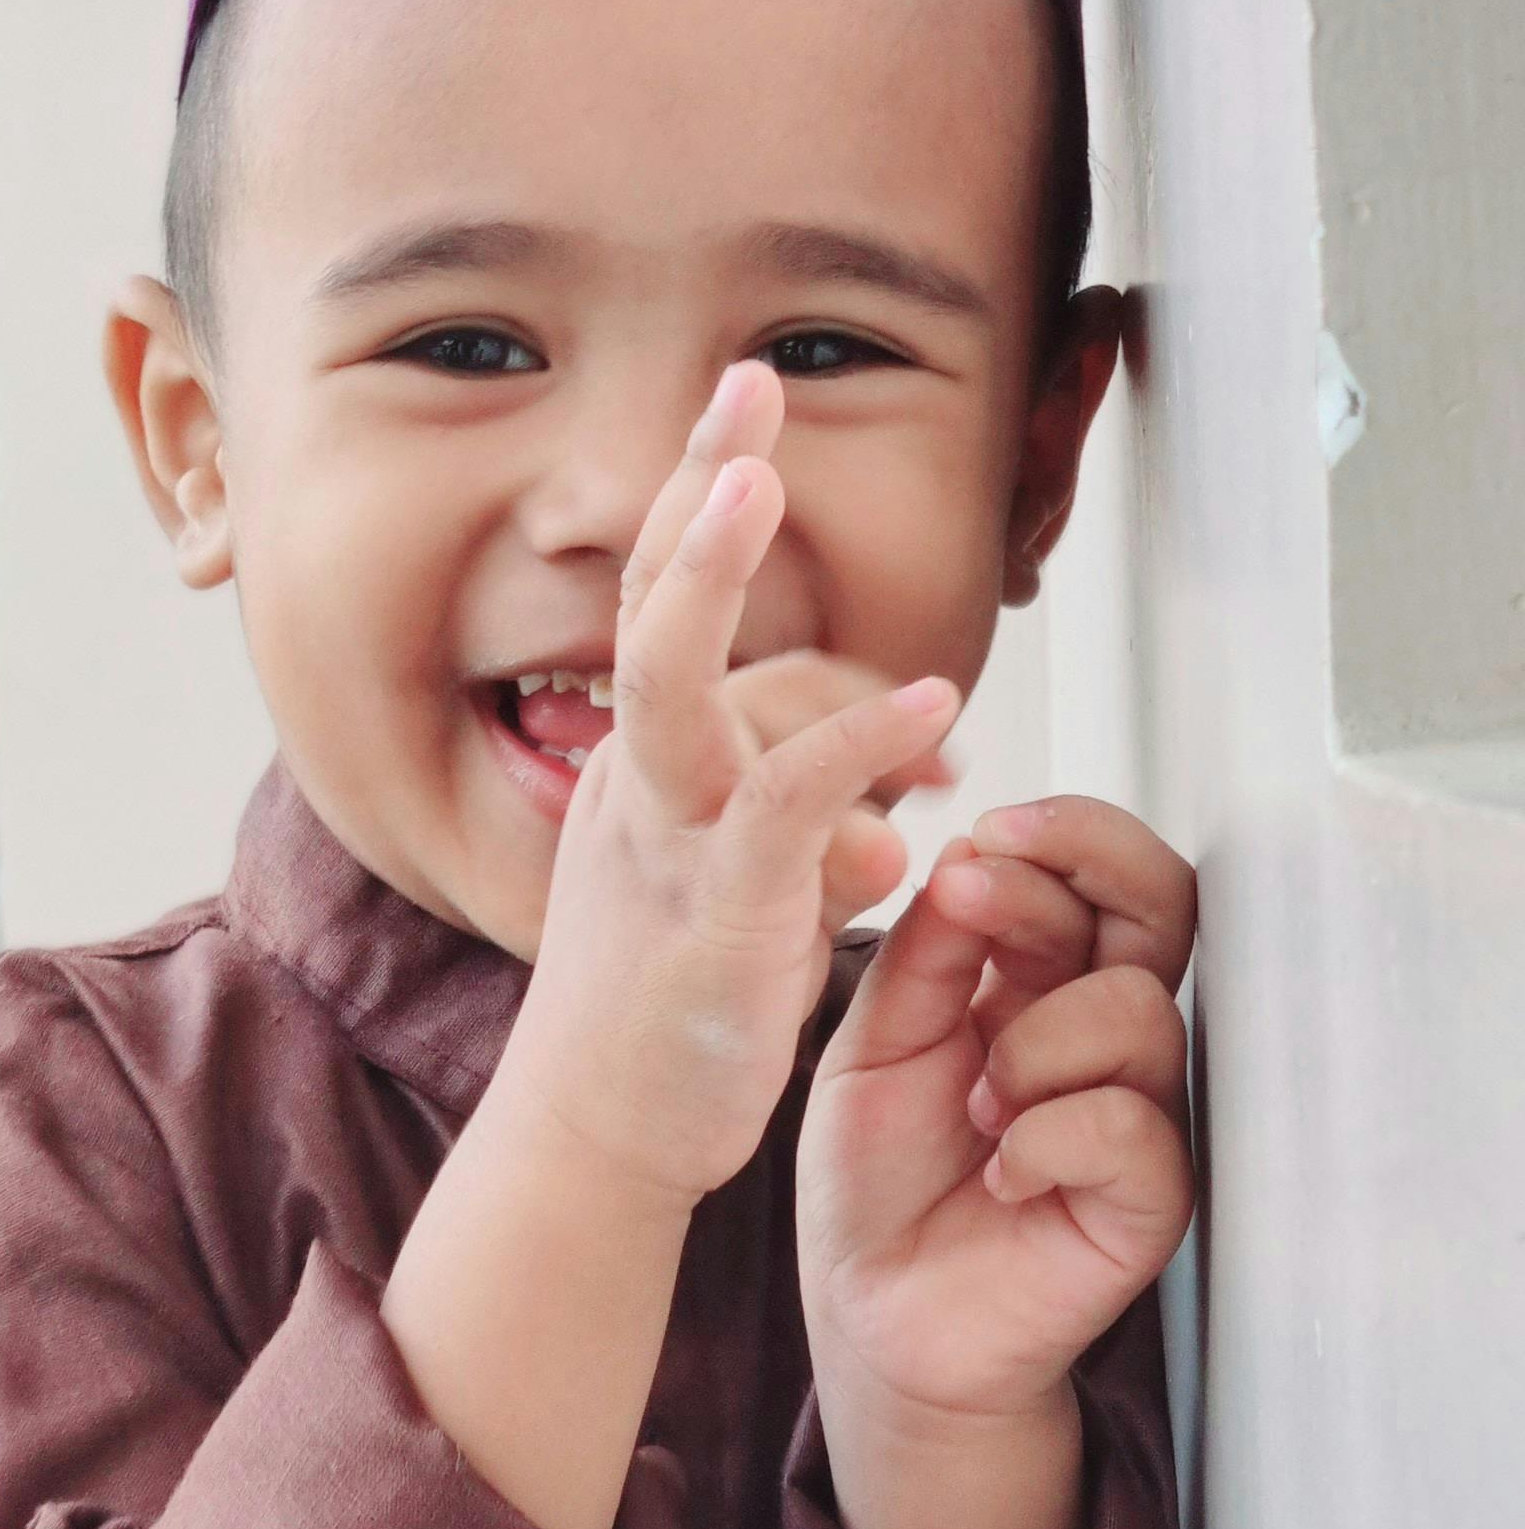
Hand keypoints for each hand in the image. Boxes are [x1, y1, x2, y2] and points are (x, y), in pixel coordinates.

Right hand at [510, 361, 962, 1209]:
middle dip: (693, 489)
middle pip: (646, 605)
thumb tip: (893, 803)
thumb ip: (809, 828)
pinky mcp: (712, 921)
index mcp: (634, 771)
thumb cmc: (667, 1018)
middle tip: (741, 386)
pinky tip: (931, 712)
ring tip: (758, 484)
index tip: (741, 422)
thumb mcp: (740, 896)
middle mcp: (633, 788)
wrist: (598, 1142)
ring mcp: (662, 847)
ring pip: (669, 683)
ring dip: (711, 578)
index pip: (660, 610)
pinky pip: (773, 809)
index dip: (699, 509)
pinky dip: (854, 748)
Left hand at [799, 794, 1197, 1428]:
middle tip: (990, 883)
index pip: (1097, 878)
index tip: (980, 838)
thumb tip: (968, 860)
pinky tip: (999, 1171)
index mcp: (1041, 982)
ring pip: (1140, 1012)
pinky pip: (1132, 1127)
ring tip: (975, 1103)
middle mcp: (1102, 1034)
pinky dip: (1048, 1136)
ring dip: (1034, 1041)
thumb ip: (925, 956)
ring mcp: (1136, 1111)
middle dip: (1088, 868)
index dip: (1059, 838)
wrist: (869, 1309)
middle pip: (1165, 908)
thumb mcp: (874, 1042)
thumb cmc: (879, 1180)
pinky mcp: (1150, 1198)